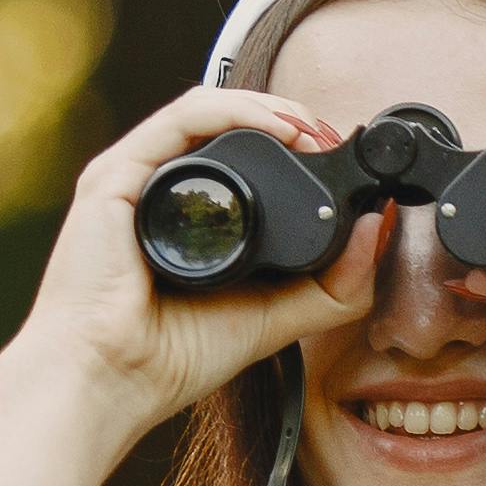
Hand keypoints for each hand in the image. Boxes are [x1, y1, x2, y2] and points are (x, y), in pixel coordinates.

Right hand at [0, 86, 374, 455]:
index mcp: (189, 213)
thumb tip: (376, 232)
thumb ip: (332, 286)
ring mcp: (134, 175)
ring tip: (312, 129)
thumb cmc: (171, 356)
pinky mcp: (115, 174)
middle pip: (227, 124)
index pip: (244, 156)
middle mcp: (160, 186)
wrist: (109, 379)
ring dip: (269, 107)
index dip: (297, 148)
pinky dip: (235, 111)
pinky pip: (181, 119)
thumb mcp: (275, 317)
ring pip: (208, 109)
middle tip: (333, 140)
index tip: (344, 162)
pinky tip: (278, 126)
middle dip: (289, 120)